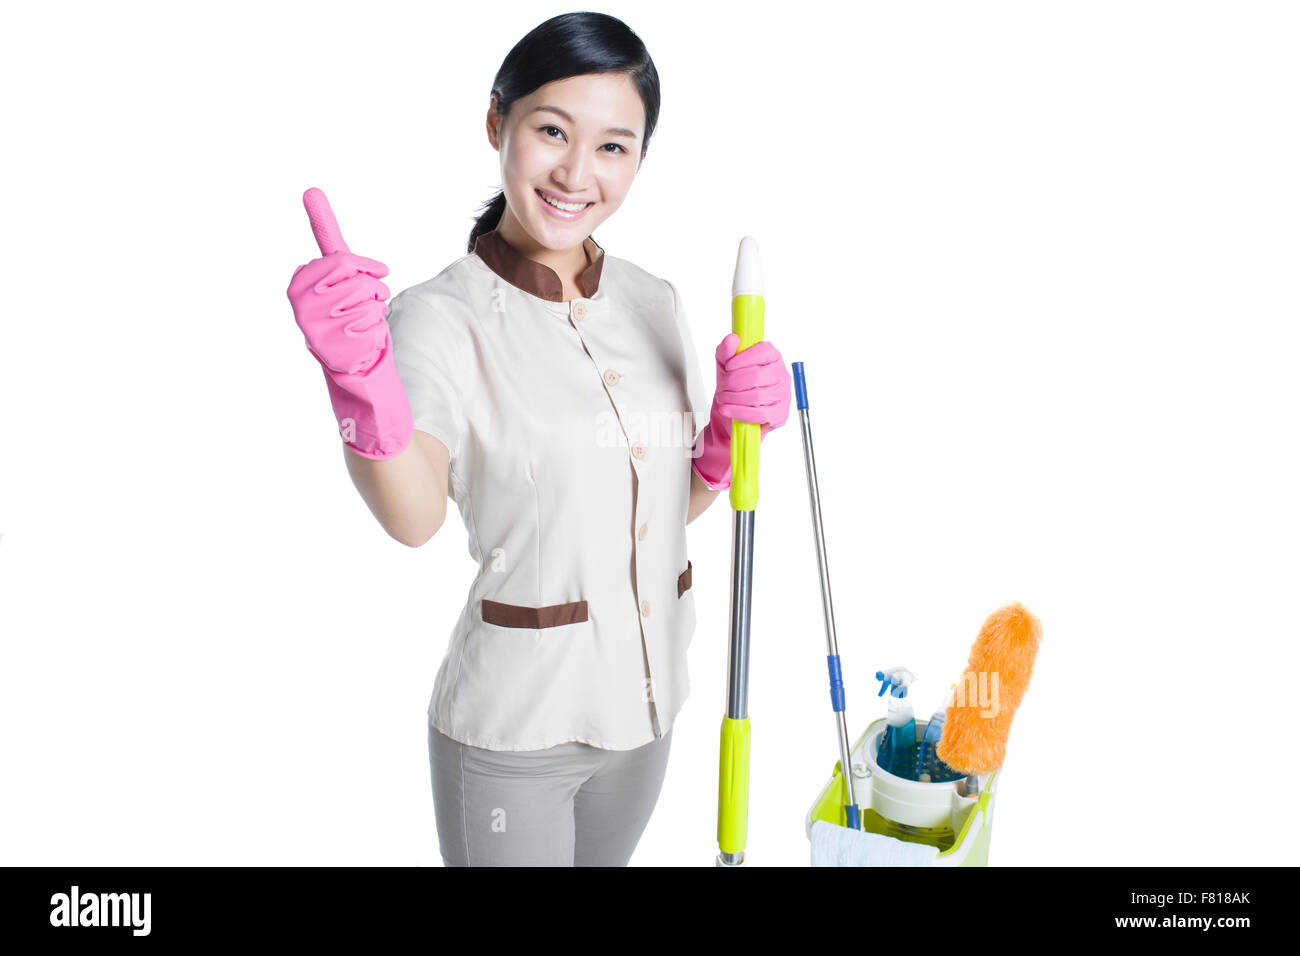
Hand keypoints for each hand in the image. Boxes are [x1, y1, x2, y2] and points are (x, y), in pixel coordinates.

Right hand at [287, 189, 392, 374]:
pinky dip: (378, 330)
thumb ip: (325, 230)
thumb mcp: (335, 269)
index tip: (376, 273)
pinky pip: (376, 325)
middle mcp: (302, 305)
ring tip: (361, 321)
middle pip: (361, 282)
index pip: (344, 261)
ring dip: (377, 310)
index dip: (367, 268)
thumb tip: (311, 188)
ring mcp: (318, 329)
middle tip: (367, 302)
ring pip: (370, 303)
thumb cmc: (343, 304)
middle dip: (375, 290)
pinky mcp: (337, 348)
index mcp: (298, 283)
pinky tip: (362, 338)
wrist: (347, 354)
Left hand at [691, 333, 791, 489]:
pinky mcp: (780, 414)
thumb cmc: (732, 387)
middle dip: (733, 383)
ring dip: (734, 398)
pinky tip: (727, 410)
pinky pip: (760, 414)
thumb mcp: (724, 366)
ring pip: (757, 395)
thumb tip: (732, 339)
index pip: (764, 351)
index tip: (728, 366)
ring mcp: (783, 395)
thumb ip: (726, 351)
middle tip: (722, 387)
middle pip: (757, 376)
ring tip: (723, 398)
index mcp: (772, 358)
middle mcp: (782, 375)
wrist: (730, 414)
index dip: (743, 358)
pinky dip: (739, 412)